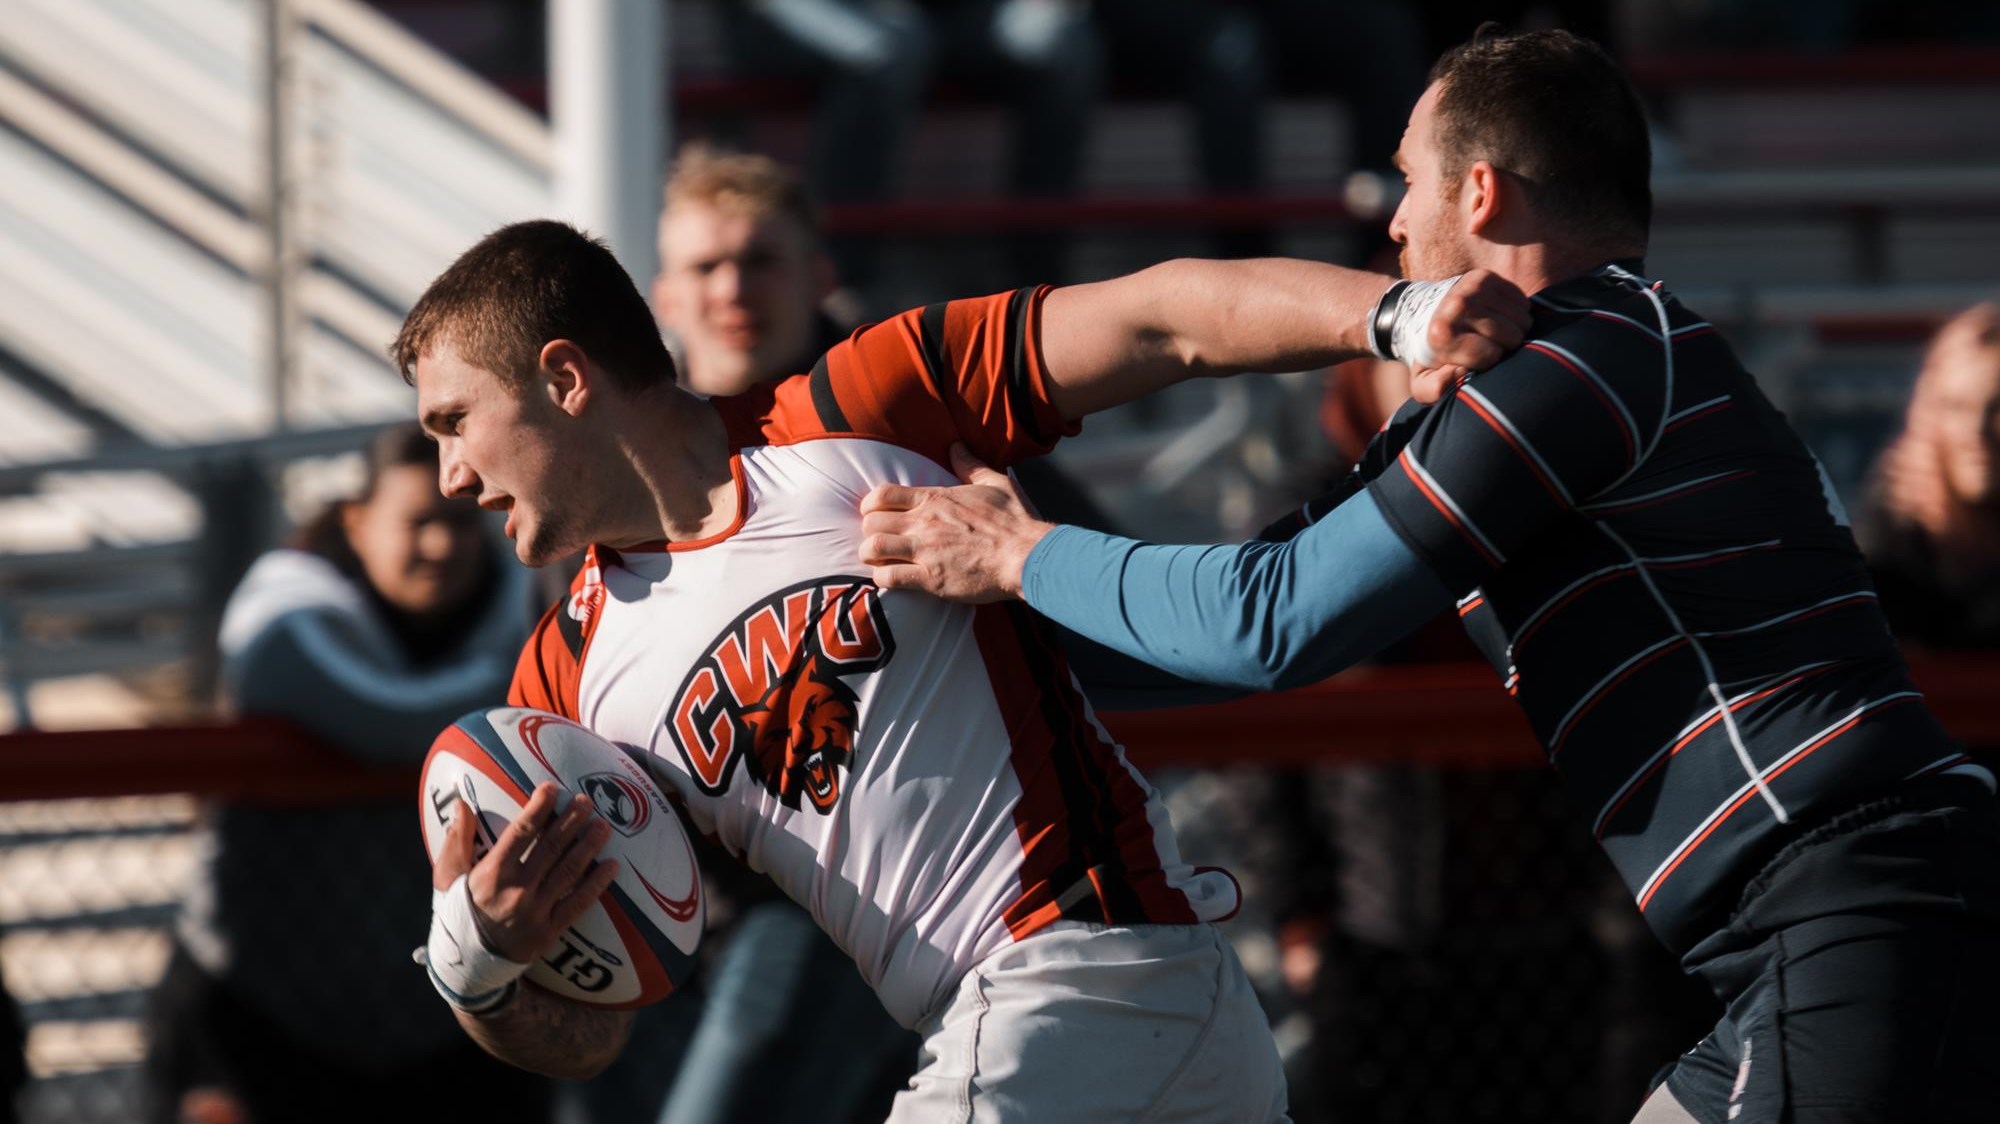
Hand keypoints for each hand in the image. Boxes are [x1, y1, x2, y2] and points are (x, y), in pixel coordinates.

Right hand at [434, 782, 619, 961]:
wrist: (468, 965)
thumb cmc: (457, 913)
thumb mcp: (447, 876)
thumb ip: (456, 839)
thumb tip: (461, 803)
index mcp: (491, 874)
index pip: (519, 834)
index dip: (538, 809)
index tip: (551, 788)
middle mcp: (516, 890)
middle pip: (551, 848)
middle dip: (571, 821)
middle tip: (587, 801)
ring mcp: (535, 911)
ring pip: (569, 871)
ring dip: (589, 846)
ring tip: (604, 826)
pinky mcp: (550, 930)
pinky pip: (579, 904)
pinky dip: (597, 884)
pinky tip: (612, 866)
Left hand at [859, 445, 1050, 602]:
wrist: (1027, 555)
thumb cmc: (1015, 520)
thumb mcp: (995, 483)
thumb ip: (970, 465)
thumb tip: (956, 446)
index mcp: (935, 498)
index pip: (882, 495)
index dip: (870, 505)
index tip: (875, 513)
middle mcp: (924, 523)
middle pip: (871, 521)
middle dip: (869, 530)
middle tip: (879, 538)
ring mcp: (925, 551)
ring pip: (873, 548)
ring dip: (870, 554)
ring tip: (879, 559)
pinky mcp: (931, 579)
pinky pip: (889, 577)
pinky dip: (882, 578)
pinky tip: (891, 577)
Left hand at [1408, 269, 1530, 402]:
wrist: (1419, 313)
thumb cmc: (1430, 353)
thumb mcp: (1423, 382)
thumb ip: (1436, 389)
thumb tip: (1460, 373)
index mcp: (1441, 334)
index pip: (1492, 355)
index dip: (1488, 361)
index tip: (1474, 359)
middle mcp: (1457, 305)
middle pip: (1511, 336)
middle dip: (1505, 346)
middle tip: (1487, 345)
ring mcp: (1473, 287)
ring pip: (1521, 319)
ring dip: (1514, 330)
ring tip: (1493, 333)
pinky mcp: (1485, 276)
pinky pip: (1522, 302)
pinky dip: (1517, 313)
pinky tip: (1498, 317)